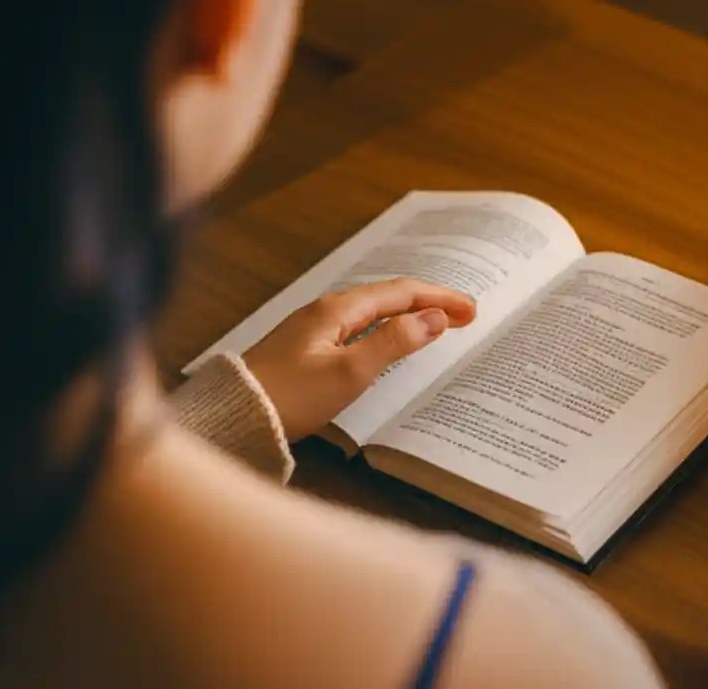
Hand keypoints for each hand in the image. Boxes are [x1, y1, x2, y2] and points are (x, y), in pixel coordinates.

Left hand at [243, 278, 475, 438]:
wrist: (235, 415)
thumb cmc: (290, 396)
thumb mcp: (350, 372)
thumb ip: (394, 342)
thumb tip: (433, 318)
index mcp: (339, 309)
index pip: (401, 292)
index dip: (440, 298)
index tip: (472, 309)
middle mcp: (327, 310)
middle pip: (389, 297)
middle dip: (429, 302)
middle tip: (466, 315)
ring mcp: (315, 328)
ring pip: (374, 312)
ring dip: (409, 315)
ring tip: (438, 324)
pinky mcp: (307, 348)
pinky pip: (359, 327)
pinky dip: (387, 329)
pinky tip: (391, 341)